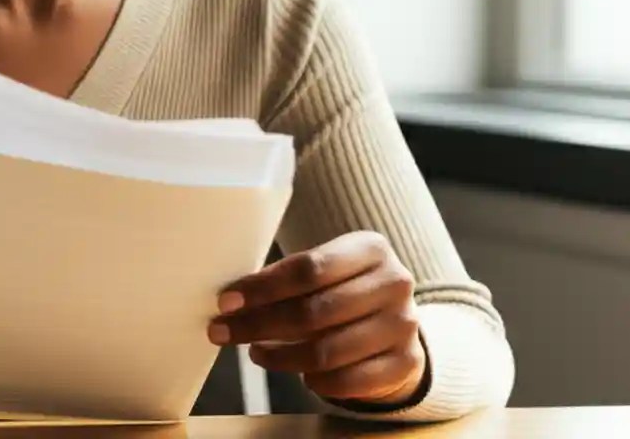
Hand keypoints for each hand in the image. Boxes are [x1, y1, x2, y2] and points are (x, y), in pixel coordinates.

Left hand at [207, 231, 426, 406]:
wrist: (395, 322)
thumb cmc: (343, 289)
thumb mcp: (325, 271)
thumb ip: (285, 278)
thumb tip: (232, 298)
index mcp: (371, 248)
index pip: (308, 268)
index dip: (262, 287)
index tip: (227, 301)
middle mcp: (395, 283)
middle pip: (313, 311)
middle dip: (258, 324)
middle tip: (223, 331)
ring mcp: (404, 325)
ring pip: (326, 351)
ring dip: (280, 357)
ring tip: (256, 351)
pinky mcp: (406, 364)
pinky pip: (347, 381)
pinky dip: (315, 381)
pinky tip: (301, 374)